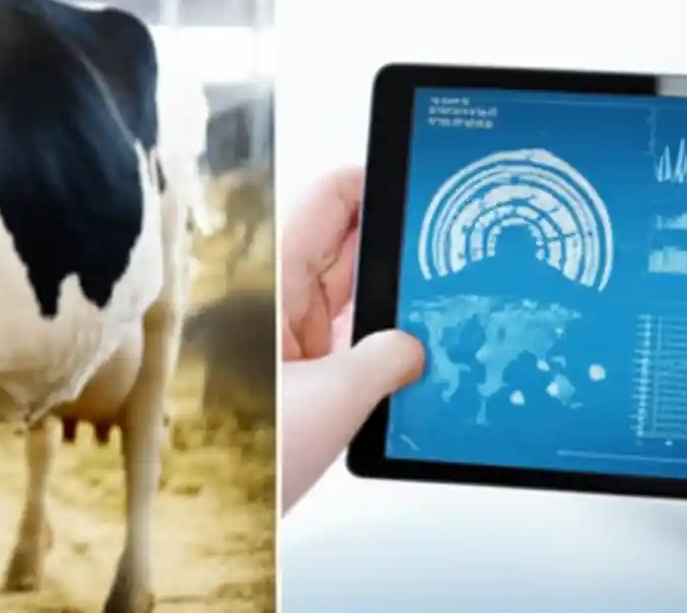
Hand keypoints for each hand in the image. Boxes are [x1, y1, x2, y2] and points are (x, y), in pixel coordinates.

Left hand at [280, 167, 424, 514]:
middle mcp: (285, 305)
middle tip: (451, 238)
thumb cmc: (256, 458)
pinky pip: (356, 336)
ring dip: (395, 296)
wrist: (234, 511)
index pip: (328, 204)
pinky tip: (420, 346)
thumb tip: (414, 345)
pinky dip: (387, 337)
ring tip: (445, 291)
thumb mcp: (335, 399)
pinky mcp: (309, 372)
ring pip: (356, 294)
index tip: (416, 175)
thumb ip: (387, 359)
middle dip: (398, 242)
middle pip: (350, 246)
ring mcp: (298, 338)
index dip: (371, 180)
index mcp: (279, 288)